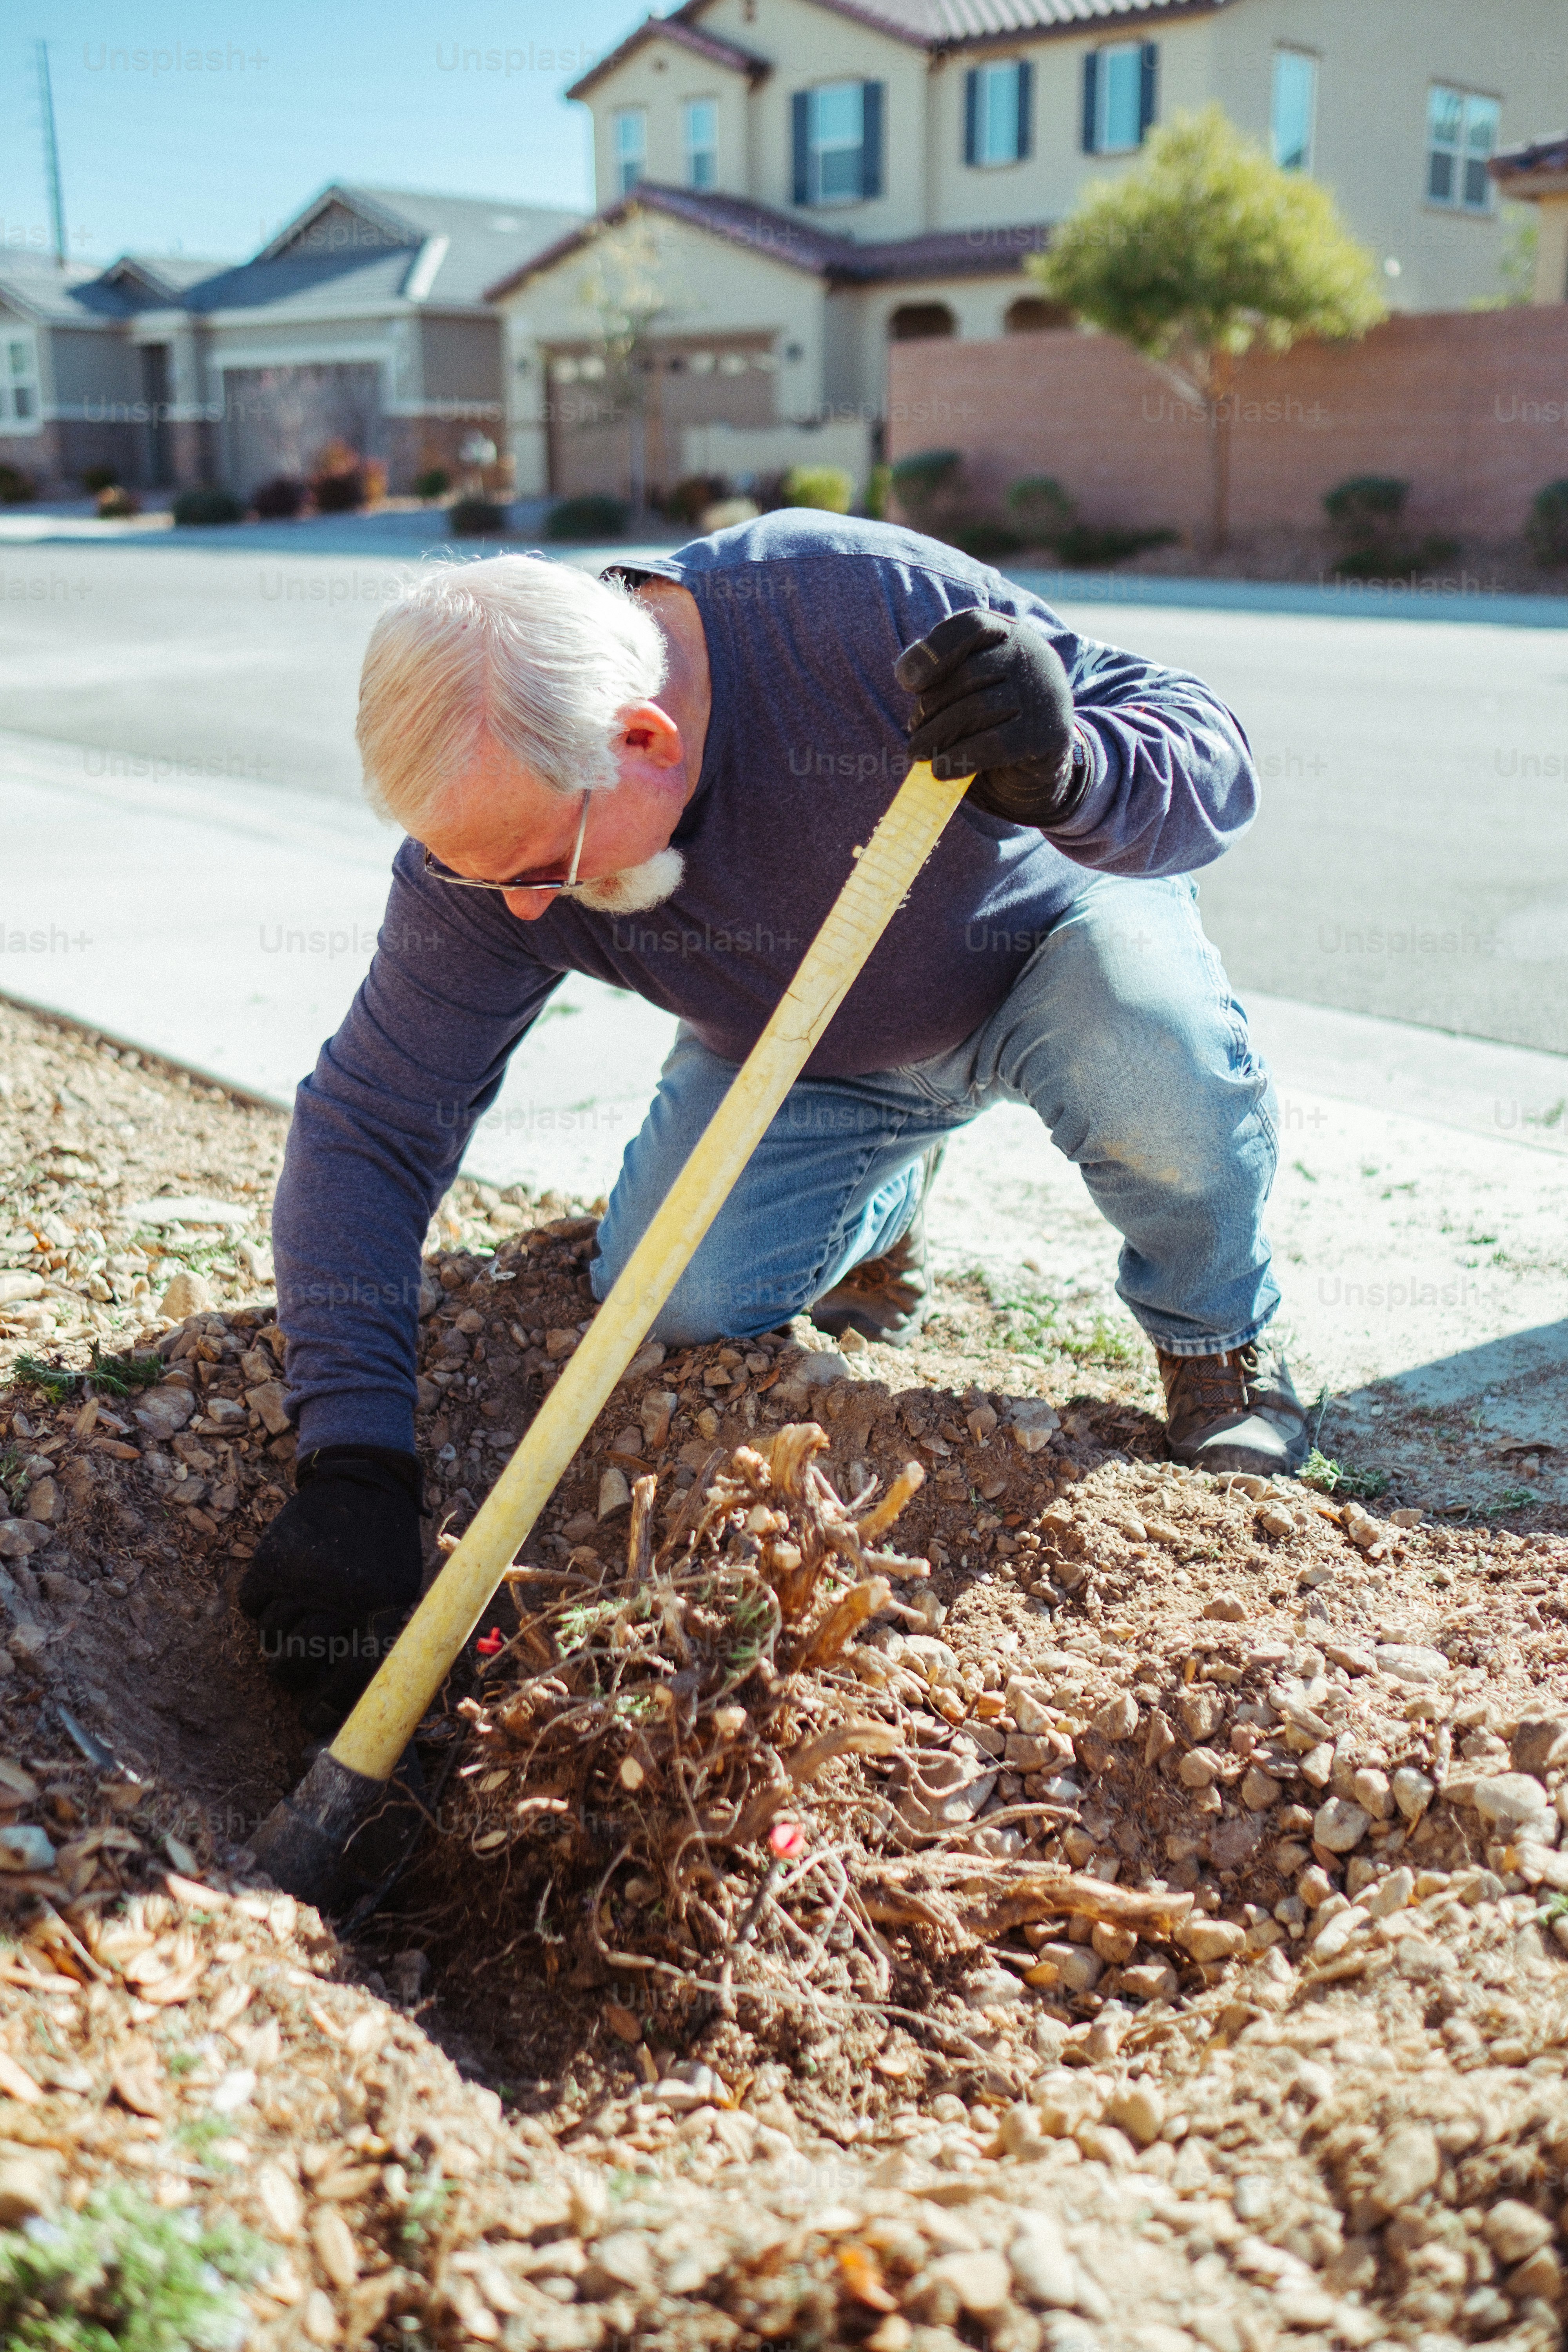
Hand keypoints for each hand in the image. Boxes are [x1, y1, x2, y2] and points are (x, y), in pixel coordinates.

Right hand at [239, 1447, 421, 1727]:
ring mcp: (304, 1577)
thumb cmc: (385, 1548)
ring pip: (270, 1636)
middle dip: (289, 1675)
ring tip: (293, 1618)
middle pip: (296, 1663)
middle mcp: (341, 1596)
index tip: (310, 1719)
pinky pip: (251, 1605)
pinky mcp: (273, 1558)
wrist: (364, 1482)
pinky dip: (259, 1605)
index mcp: (382, 1608)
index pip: (353, 1674)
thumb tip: (352, 1705)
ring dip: (275, 1637)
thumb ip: (380, 1638)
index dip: (329, 1705)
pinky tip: (281, 1588)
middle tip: (292, 1670)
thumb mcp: (402, 1590)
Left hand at [895, 608, 1087, 828]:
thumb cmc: (991, 718)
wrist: (1039, 764)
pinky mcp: (1050, 734)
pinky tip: (940, 770)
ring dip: (937, 735)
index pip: (971, 625)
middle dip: (930, 705)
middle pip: (968, 673)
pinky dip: (960, 758)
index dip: (933, 652)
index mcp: (1010, 633)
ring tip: (918, 752)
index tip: (907, 682)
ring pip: (977, 708)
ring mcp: (1046, 693)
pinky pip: (994, 743)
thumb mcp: (966, 686)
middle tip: (915, 730)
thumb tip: (907, 671)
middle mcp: (1033, 656)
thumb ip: (939, 671)